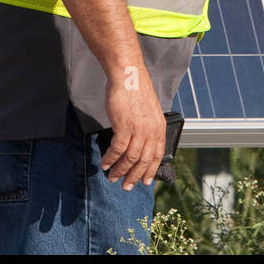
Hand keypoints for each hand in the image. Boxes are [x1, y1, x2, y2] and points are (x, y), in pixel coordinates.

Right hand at [102, 67, 165, 189]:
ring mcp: (138, 129)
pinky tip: (105, 163)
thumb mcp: (150, 111)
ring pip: (130, 158)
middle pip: (144, 160)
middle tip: (126, 186)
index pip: (157, 155)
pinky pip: (117, 149)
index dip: (150, 170)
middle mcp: (151, 131)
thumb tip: (141, 142)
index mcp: (159, 128)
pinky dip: (110, 159)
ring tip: (112, 177)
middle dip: (134, 176)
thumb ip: (148, 127)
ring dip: (120, 170)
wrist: (129, 76)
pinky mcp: (124, 126)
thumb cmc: (136, 91)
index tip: (145, 182)